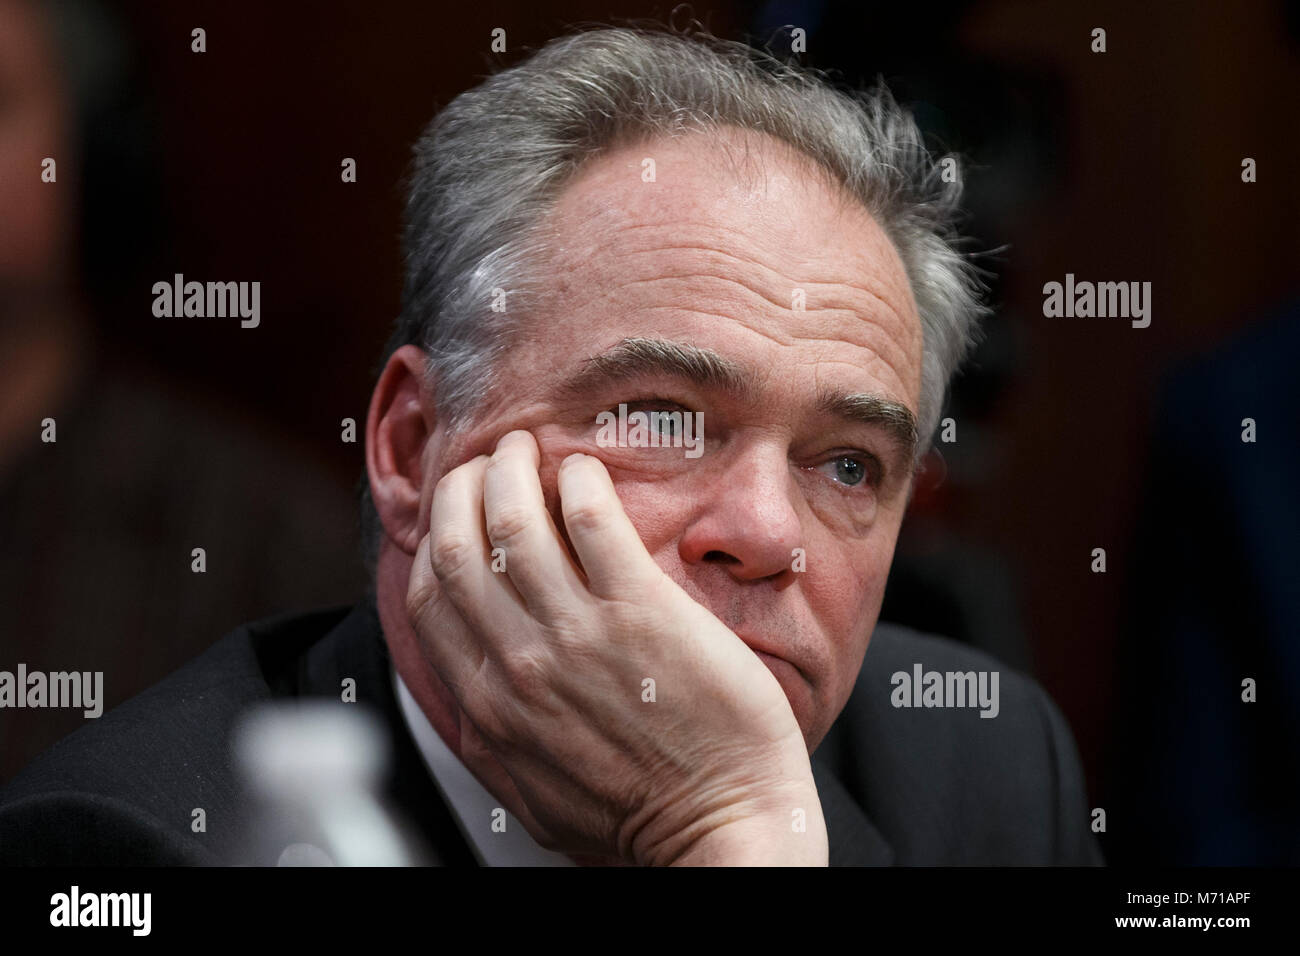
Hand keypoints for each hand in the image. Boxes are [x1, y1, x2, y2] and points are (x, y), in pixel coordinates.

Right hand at [405, 430, 827, 864]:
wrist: (719, 825)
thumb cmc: (635, 813)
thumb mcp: (530, 789)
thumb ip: (493, 733)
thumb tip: (473, 687)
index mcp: (488, 706)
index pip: (430, 595)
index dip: (436, 538)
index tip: (458, 511)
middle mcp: (520, 663)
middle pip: (461, 545)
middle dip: (464, 487)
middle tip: (489, 462)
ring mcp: (580, 634)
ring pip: (515, 521)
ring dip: (513, 469)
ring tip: (529, 449)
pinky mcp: (643, 610)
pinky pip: (592, 518)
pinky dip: (579, 480)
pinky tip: (586, 471)